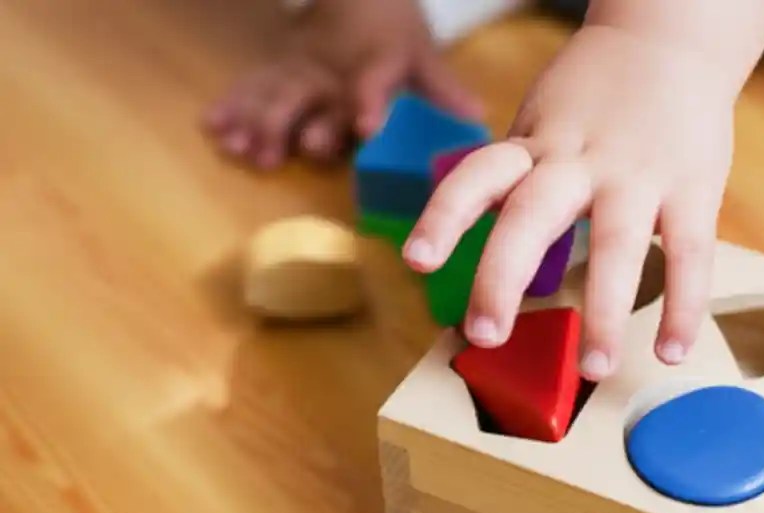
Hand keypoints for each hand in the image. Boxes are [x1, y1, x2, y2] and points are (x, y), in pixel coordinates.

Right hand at [203, 0, 481, 168]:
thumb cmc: (393, 34)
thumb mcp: (422, 56)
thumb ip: (444, 88)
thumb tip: (477, 117)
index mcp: (373, 63)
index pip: (373, 82)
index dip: (369, 103)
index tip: (365, 128)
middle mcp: (331, 70)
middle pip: (309, 95)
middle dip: (291, 124)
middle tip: (278, 153)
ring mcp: (299, 71)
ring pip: (273, 94)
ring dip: (255, 122)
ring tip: (241, 149)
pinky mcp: (275, 71)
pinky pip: (250, 87)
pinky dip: (231, 106)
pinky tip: (213, 127)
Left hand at [403, 14, 763, 380]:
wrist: (673, 39)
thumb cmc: (600, 93)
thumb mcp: (545, 120)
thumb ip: (523, 177)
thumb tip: (497, 254)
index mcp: (537, 144)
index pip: (479, 174)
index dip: (445, 215)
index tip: (418, 261)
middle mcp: (580, 160)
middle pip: (533, 215)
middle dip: (503, 276)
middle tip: (484, 334)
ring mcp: (638, 175)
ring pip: (618, 242)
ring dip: (604, 310)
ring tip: (595, 368)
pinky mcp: (693, 188)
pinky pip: (688, 254)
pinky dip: (682, 306)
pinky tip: (671, 349)